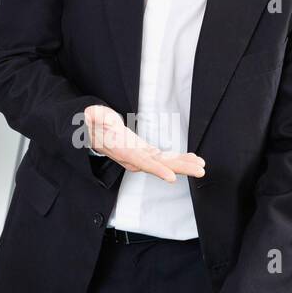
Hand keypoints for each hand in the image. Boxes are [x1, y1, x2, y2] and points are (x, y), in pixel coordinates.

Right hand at [83, 105, 204, 182]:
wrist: (93, 132)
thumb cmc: (94, 124)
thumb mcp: (91, 116)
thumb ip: (93, 115)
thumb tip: (90, 114)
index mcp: (122, 150)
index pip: (141, 162)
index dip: (156, 169)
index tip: (171, 177)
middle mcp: (133, 157)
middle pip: (159, 165)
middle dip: (180, 168)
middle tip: (199, 170)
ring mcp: (141, 156)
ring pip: (165, 163)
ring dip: (184, 165)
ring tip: (200, 166)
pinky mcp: (146, 153)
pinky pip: (165, 159)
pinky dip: (179, 159)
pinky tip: (192, 159)